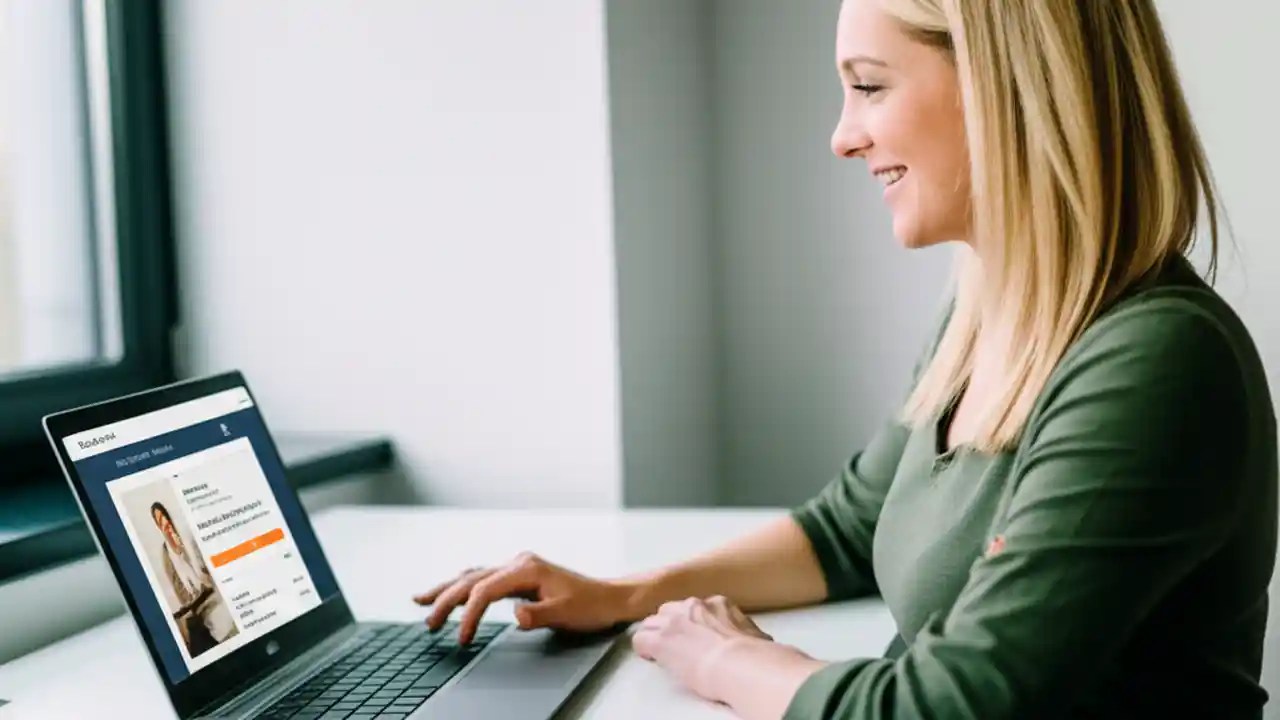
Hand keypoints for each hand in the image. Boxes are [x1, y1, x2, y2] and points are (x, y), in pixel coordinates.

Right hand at [413, 552, 630, 643]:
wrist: (608, 597)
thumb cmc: (589, 605)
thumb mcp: (565, 613)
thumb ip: (538, 614)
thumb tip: (515, 615)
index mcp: (527, 568)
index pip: (485, 590)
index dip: (468, 614)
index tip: (461, 639)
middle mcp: (518, 563)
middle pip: (472, 579)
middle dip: (445, 600)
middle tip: (426, 622)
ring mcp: (517, 567)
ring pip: (473, 576)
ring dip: (447, 589)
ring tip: (419, 600)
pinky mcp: (518, 576)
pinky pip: (483, 579)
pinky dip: (463, 586)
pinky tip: (450, 591)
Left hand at [631, 595, 775, 702]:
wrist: (740, 663)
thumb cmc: (754, 655)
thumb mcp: (757, 635)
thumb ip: (748, 632)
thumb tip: (758, 640)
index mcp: (718, 604)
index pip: (694, 609)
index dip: (691, 625)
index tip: (695, 638)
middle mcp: (694, 606)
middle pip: (670, 611)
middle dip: (670, 627)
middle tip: (677, 646)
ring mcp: (674, 621)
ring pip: (652, 623)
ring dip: (655, 637)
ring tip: (662, 654)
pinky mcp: (660, 640)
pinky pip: (640, 639)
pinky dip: (644, 649)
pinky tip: (653, 659)